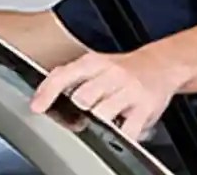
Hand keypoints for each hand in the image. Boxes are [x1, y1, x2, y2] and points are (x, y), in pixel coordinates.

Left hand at [28, 49, 185, 140]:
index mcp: (93, 62)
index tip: (37, 107)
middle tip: (83, 114)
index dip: (47, 93)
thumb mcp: (93, 65)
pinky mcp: (145, 108)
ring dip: (99, 122)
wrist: (159, 65)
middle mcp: (111, 73)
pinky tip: (120, 127)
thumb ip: (69, 77)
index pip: (63, 75)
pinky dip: (120, 134)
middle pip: (82, 98)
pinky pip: (126, 130)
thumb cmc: (121, 69)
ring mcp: (129, 90)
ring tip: (104, 118)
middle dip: (78, 110)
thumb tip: (43, 96)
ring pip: (102, 114)